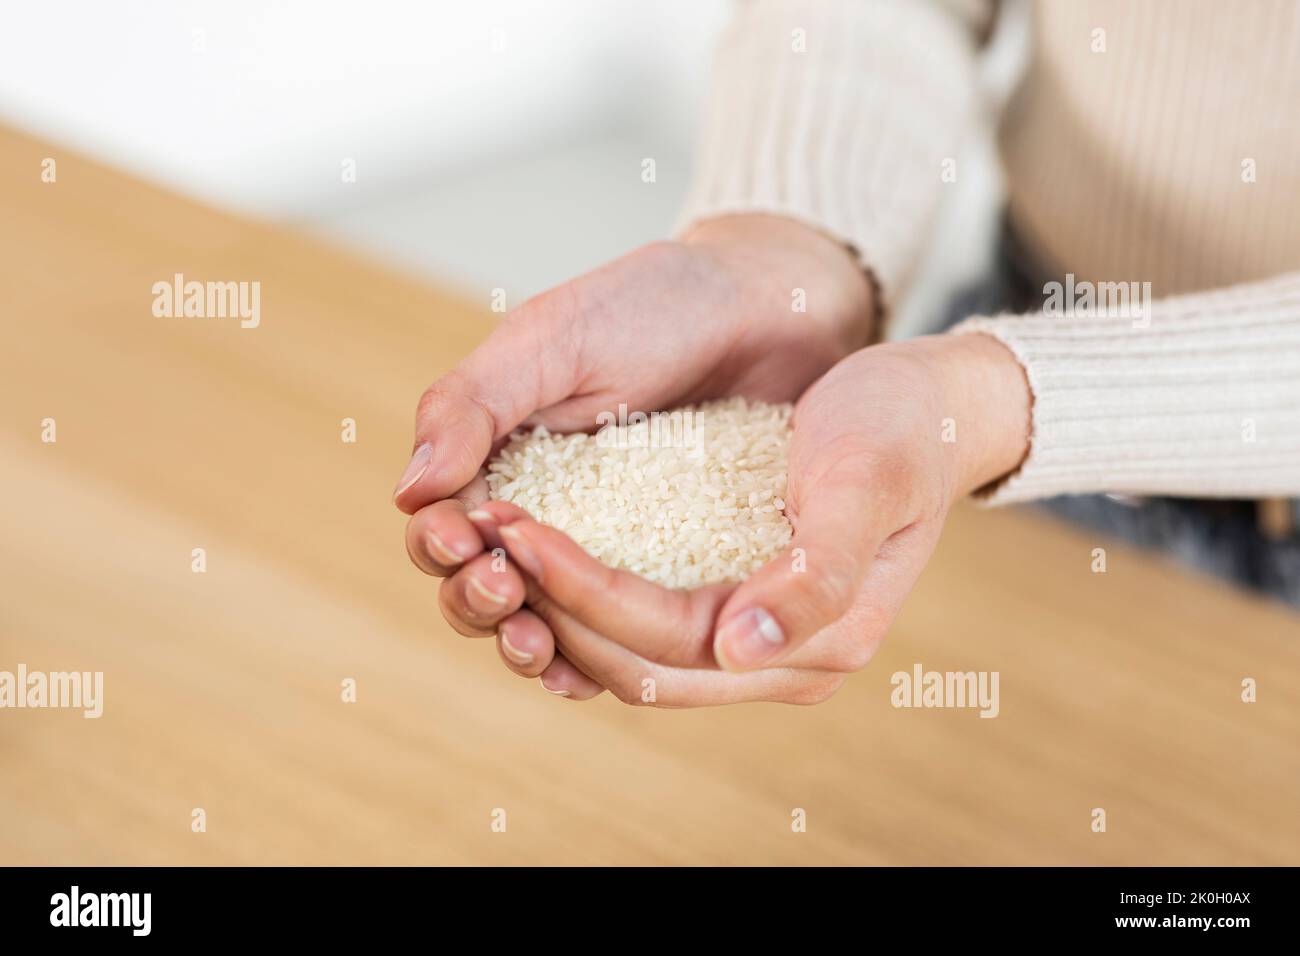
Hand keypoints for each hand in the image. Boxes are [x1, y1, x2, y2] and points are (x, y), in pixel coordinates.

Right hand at [396, 215, 875, 688]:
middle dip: (479, 600)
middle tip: (504, 589)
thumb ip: (473, 405)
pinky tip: (595, 673)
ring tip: (541, 644)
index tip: (465, 540)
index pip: (445, 523)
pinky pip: (621, 629)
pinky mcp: (666, 569)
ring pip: (544, 621)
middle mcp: (543, 511)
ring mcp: (604, 547)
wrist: (768, 308)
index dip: (443, 544)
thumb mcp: (552, 340)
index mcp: (498, 458)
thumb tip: (409, 490)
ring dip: (528, 643)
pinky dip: (598, 658)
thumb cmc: (653, 306)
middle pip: (481, 587)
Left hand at [467, 332, 1029, 705]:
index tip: (518, 528)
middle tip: (484, 535)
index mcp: (820, 640)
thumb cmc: (899, 426)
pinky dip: (581, 590)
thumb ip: (817, 573)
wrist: (923, 405)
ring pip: (626, 654)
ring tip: (496, 539)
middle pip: (635, 664)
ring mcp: (753, 638)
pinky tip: (537, 543)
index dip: (585, 592)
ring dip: (553, 606)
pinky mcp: (727, 601)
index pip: (670, 642)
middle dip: (550, 607)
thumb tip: (740, 648)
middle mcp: (780, 658)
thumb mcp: (868, 479)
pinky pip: (637, 621)